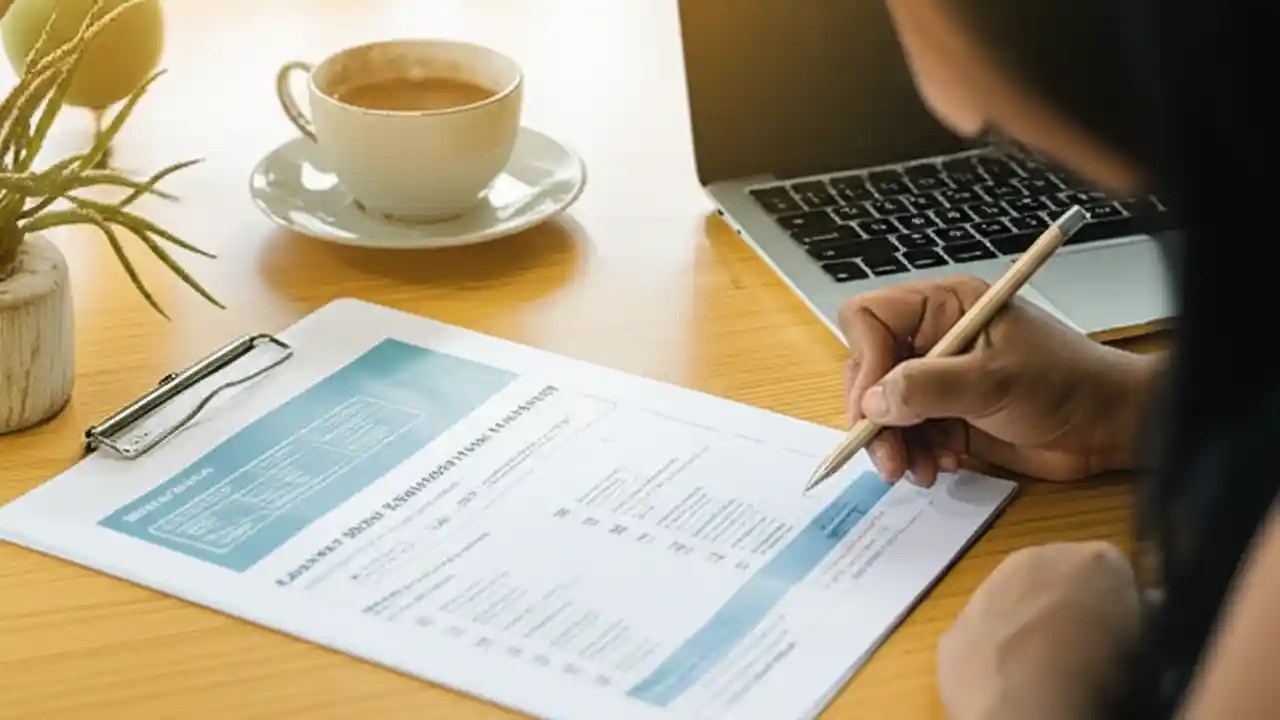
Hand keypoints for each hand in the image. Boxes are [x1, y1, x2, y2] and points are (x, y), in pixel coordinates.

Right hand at [838, 275, 1158, 484]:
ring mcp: (938, 379)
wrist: (1109, 426)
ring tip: (916, 470)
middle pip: (869, 369)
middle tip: (887, 457)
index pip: (870, 319)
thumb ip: (929, 388)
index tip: (876, 407)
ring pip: (883, 409)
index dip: (866, 362)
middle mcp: (934, 338)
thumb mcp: (995, 381)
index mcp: (944, 307)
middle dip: (874, 416)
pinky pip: (907, 434)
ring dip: (893, 444)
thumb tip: (874, 402)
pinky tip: (939, 466)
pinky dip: (914, 455)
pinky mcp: (947, 415)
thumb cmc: (1067, 383)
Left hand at [937, 541, 1140, 719]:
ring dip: (1023, 628)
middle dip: (1063, 607)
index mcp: (1096, 559)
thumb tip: (1136, 619)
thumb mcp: (1146, 645)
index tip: (1117, 635)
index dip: (1114, 606)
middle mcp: (1036, 560)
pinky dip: (989, 656)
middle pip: (1054, 578)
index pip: (1111, 572)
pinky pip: (979, 637)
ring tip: (1041, 673)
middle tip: (1079, 651)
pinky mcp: (954, 629)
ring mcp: (986, 591)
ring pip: (1009, 604)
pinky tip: (1005, 686)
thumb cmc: (1104, 674)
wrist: (1030, 704)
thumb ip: (1135, 619)